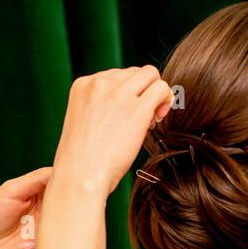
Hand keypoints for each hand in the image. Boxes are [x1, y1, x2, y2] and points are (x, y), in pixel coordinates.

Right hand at [52, 65, 173, 195]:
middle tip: (145, 118)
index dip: (129, 93)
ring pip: (151, 74)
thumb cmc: (84, 160)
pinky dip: (166, 100)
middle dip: (144, 91)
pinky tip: (157, 119)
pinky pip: (162, 89)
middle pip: (136, 72)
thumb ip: (104, 106)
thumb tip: (137, 101)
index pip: (117, 75)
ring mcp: (118, 94)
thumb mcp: (86, 121)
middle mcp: (99, 84)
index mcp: (83, 85)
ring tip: (151, 119)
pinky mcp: (136, 108)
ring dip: (157, 94)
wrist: (80, 176)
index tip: (128, 114)